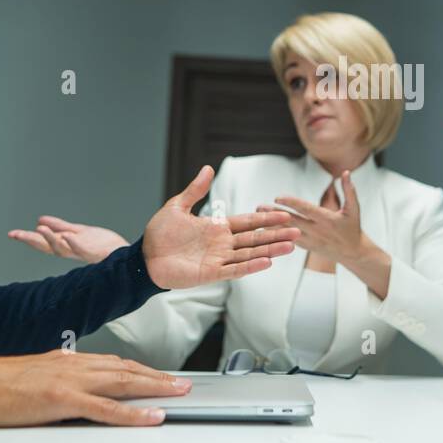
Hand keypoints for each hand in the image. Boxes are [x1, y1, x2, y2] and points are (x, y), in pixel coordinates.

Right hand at [0, 350, 191, 426]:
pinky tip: (152, 416)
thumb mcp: (35, 372)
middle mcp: (74, 365)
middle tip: (182, 383)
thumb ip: (58, 373)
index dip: (140, 369)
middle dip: (157, 377)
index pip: (113, 363)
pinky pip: (107, 409)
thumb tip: (73, 377)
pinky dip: (133, 413)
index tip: (158, 375)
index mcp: (68, 360)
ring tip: (178, 393)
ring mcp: (71, 381)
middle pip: (126, 369)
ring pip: (124, 382)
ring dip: (155, 388)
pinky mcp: (63, 399)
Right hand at [8, 216, 127, 264]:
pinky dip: (73, 244)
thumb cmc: (101, 244)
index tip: (12, 234)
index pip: (43, 242)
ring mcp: (82, 251)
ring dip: (50, 239)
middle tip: (15, 234)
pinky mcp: (94, 251)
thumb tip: (39, 220)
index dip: (28, 238)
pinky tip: (67, 237)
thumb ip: (60, 227)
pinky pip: (82, 249)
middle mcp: (71, 250)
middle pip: (47, 247)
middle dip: (31, 240)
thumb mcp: (77, 231)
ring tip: (39, 229)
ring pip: (62, 249)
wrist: (123, 252)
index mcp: (66, 244)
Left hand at [143, 165, 300, 288]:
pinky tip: (267, 262)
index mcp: (217, 227)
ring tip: (291, 246)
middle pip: (255, 238)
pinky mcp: (211, 273)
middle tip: (298, 230)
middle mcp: (222, 244)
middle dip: (276, 234)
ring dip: (271, 250)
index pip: (248, 222)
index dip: (266, 218)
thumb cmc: (159, 234)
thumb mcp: (177, 207)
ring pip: (251, 254)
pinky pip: (235, 269)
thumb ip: (195, 190)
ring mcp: (219, 259)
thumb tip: (207, 168)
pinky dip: (251, 266)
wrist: (144, 257)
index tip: (285, 214)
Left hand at [266, 170, 368, 266]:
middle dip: (275, 214)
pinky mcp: (306, 247)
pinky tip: (263, 229)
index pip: (306, 210)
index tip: (278, 197)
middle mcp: (317, 231)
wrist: (353, 252)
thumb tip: (346, 172)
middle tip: (259, 206)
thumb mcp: (354, 209)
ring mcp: (310, 241)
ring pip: (287, 232)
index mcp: (327, 220)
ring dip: (271, 225)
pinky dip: (276, 235)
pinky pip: (288, 240)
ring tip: (257, 216)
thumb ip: (349, 190)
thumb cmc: (353, 227)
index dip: (291, 203)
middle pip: (292, 221)